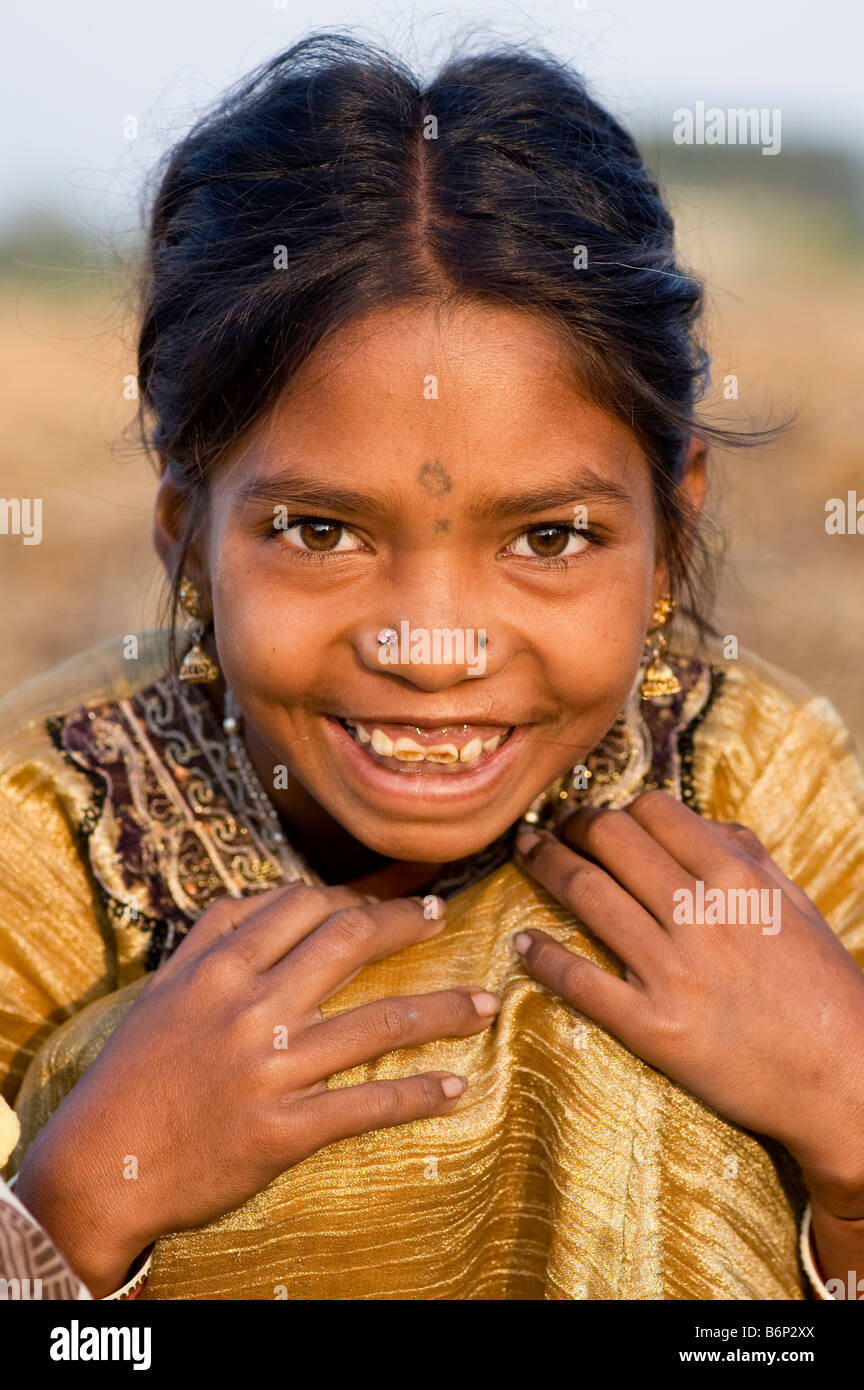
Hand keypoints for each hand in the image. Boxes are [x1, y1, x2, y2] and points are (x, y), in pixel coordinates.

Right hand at [14, 883, 499, 1295]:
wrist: (98, 1167)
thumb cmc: (131, 1073)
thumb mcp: (162, 987)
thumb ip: (214, 934)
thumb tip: (269, 894)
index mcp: (221, 967)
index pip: (305, 903)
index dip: (357, 893)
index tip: (388, 895)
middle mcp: (252, 1008)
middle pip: (351, 941)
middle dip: (409, 922)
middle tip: (445, 915)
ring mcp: (273, 1070)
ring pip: (379, 1022)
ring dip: (443, 1008)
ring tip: (485, 1002)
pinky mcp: (286, 1130)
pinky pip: (368, 1106)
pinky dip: (419, 1096)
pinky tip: (455, 1088)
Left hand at [513, 790, 863, 1217]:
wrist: (845, 1082)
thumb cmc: (824, 989)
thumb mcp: (796, 905)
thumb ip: (747, 854)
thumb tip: (696, 820)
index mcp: (737, 878)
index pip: (654, 811)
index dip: (618, 806)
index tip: (600, 816)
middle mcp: (700, 915)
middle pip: (609, 838)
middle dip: (571, 823)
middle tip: (552, 826)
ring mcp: (673, 971)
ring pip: (586, 892)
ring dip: (544, 863)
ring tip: (526, 853)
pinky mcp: (654, 1027)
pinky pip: (580, 980)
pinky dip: (541, 955)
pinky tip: (521, 942)